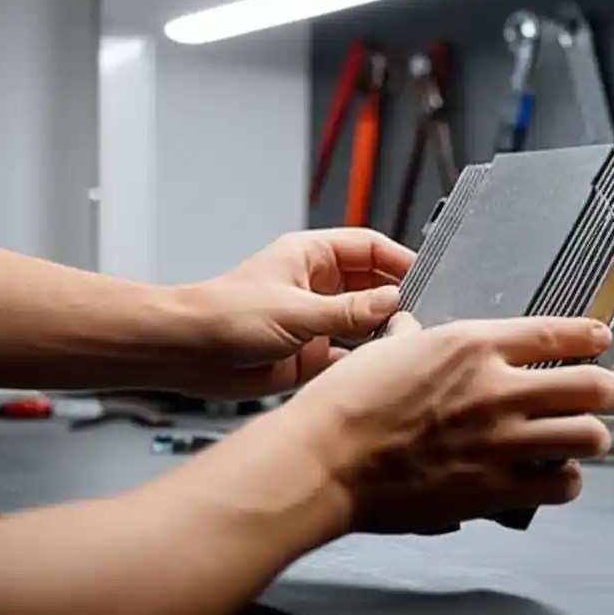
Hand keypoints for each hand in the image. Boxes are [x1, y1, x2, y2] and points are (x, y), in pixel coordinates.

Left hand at [175, 228, 413, 398]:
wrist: (187, 354)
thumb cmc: (224, 315)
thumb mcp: (296, 311)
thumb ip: (349, 311)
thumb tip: (394, 303)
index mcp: (311, 257)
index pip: (370, 247)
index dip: (399, 260)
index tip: (426, 277)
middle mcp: (317, 286)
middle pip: (373, 283)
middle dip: (397, 296)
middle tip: (423, 312)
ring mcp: (316, 320)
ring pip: (365, 320)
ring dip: (383, 330)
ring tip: (406, 339)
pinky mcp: (311, 354)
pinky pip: (350, 355)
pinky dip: (366, 361)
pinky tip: (379, 367)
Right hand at [282, 313, 613, 534]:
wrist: (323, 463)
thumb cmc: (344, 408)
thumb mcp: (384, 350)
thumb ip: (414, 338)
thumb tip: (413, 330)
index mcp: (473, 347)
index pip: (557, 333)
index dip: (592, 336)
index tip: (601, 339)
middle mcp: (498, 390)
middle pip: (594, 386)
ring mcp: (502, 441)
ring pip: (588, 437)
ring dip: (593, 437)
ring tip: (588, 437)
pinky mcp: (495, 488)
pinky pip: (560, 485)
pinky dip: (565, 481)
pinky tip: (556, 477)